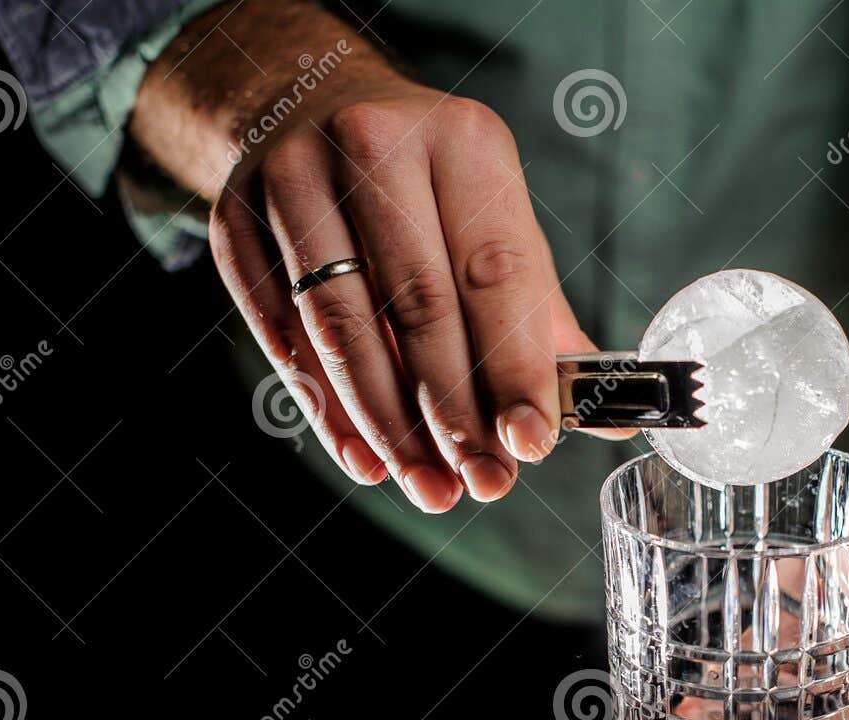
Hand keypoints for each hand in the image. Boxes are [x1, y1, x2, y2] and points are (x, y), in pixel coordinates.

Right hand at [208, 71, 593, 510]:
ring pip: (344, 327)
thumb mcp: (496, 224)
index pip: (495, 272)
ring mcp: (292, 178)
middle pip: (419, 305)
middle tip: (483, 483)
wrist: (307, 104)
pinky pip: (282, 334)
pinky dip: (327, 408)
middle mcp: (373, 144)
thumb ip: (544, 324)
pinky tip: (366, 458)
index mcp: (463, 141)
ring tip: (429, 486)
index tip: (531, 444)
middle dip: (455, 411)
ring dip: (391, 425)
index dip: (515, 366)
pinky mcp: (234, 221)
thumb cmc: (429, 189)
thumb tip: (614, 419)